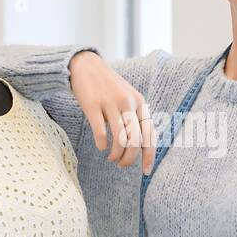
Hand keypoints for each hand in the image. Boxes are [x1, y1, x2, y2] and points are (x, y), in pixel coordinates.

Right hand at [69, 51, 153, 173]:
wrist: (86, 65)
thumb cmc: (108, 87)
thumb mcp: (128, 98)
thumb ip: (136, 117)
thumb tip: (141, 147)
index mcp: (140, 102)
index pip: (149, 134)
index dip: (149, 156)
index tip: (145, 171)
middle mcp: (128, 102)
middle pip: (135, 140)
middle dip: (129, 159)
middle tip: (120, 164)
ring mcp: (110, 103)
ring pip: (119, 139)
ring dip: (116, 155)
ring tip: (111, 158)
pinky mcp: (92, 105)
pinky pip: (101, 132)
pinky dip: (102, 144)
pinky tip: (101, 146)